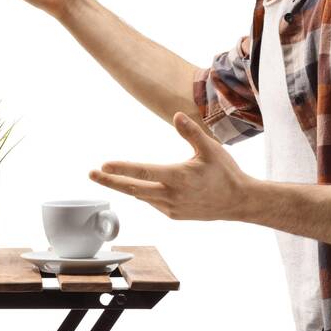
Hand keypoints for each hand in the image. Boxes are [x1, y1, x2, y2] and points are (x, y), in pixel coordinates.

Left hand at [88, 111, 253, 221]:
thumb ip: (191, 132)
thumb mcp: (211, 148)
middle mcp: (171, 195)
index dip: (122, 168)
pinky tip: (139, 186)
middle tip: (91, 174)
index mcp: (178, 177)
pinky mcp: (174, 215)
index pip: (143, 172)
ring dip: (124, 186)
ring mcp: (172, 207)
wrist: (239, 202)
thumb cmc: (225, 172)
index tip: (103, 165)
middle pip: (133, 188)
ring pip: (141, 196)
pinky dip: (143, 193)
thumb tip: (176, 116)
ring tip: (107, 177)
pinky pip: (152, 202)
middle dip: (110, 181)